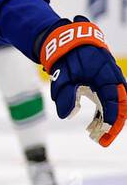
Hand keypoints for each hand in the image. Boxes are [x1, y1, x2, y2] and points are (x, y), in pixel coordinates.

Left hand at [40, 15, 125, 146]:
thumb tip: (68, 115)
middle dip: (114, 125)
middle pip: (120, 105)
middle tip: (103, 141)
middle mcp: (113, 79)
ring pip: (115, 105)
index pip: (114, 100)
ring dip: (108, 122)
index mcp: (106, 76)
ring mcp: (109, 83)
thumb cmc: (67, 59)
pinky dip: (102, 116)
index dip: (112, 117)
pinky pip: (107, 103)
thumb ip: (66, 95)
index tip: (105, 131)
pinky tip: (92, 128)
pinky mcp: (103, 86)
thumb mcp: (63, 77)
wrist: (68, 42)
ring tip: (96, 138)